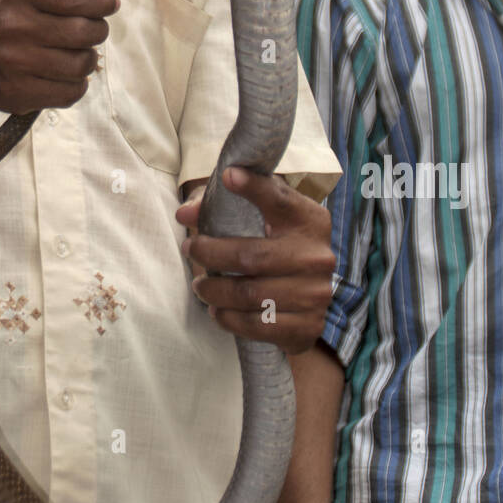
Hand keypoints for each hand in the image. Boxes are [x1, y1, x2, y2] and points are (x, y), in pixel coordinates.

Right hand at [0, 0, 118, 113]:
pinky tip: (64, 76)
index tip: (110, 5)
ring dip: (87, 61)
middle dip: (97, 32)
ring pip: (82, 65)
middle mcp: (15, 25)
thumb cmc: (9, 21)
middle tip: (90, 33)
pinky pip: (71, 92)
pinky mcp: (16, 92)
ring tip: (75, 55)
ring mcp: (14, 61)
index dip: (103, 2)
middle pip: (86, 32)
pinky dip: (77, 86)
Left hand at [175, 167, 334, 353]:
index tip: (228, 176)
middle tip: (191, 251)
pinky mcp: (309, 325)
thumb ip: (217, 206)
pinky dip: (231, 320)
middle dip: (211, 255)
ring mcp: (316, 293)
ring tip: (201, 287)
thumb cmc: (272, 244)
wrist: (306, 292)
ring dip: (215, 292)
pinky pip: (260, 326)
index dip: (254, 187)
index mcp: (308, 219)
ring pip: (251, 295)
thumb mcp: (254, 217)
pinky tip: (219, 311)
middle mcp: (318, 255)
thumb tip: (184, 214)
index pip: (279, 198)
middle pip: (253, 256)